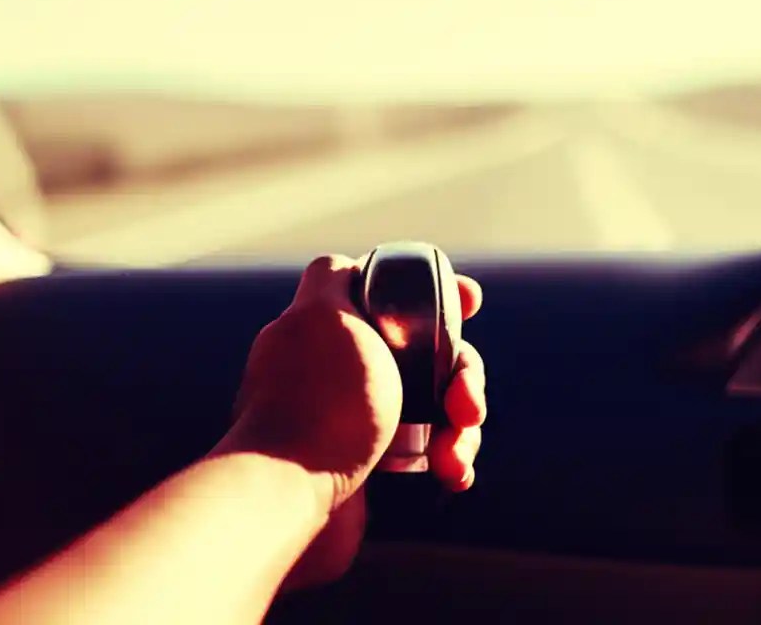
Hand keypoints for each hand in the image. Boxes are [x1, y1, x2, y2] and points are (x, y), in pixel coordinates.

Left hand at [214, 254, 485, 584]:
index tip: (472, 299)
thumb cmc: (318, 407)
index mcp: (334, 329)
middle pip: (430, 354)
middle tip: (467, 408)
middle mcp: (344, 370)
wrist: (289, 495)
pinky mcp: (369, 466)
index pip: (396, 296)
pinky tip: (455, 473)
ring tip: (455, 459)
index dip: (439, 294)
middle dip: (463, 378)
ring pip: (436, 404)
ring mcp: (356, 419)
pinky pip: (428, 451)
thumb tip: (339, 265)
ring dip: (461, 428)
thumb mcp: (320, 317)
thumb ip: (330, 279)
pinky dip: (449, 457)